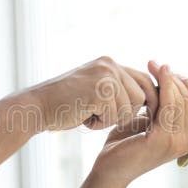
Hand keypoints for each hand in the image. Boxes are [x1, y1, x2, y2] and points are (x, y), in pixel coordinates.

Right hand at [27, 56, 157, 131]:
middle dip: (125, 113)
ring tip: (88, 114)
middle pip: (141, 96)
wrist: (37, 107)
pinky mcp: (100, 90)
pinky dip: (99, 123)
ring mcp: (105, 76)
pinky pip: (115, 116)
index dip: (149, 99)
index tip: (147, 114)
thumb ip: (115, 88)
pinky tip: (83, 116)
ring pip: (129, 109)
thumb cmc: (64, 105)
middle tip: (99, 114)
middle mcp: (109, 65)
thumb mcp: (93, 90)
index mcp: (109, 63)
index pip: (144, 80)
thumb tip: (146, 98)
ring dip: (110, 119)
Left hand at [91, 60, 187, 185]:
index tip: (167, 71)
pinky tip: (151, 81)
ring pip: (181, 100)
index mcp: (184, 138)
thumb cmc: (123, 145)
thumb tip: (165, 80)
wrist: (109, 168)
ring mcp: (175, 142)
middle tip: (157, 65)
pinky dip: (162, 89)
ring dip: (168, 80)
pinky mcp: (162, 140)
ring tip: (153, 67)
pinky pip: (168, 107)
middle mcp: (184, 142)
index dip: (186, 84)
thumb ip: (160, 107)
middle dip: (175, 77)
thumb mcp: (147, 121)